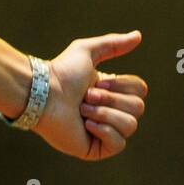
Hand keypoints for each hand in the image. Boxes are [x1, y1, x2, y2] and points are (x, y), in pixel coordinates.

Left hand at [32, 31, 147, 160]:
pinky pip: (119, 144)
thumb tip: (139, 35)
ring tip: (81, 109)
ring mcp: (104, 131)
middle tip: (85, 96)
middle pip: (138, 108)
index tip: (96, 82)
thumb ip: (113, 44)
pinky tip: (85, 125)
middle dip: (110, 99)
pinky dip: (103, 131)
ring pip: (130, 125)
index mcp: (112, 92)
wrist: (42, 93)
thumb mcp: (87, 51)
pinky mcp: (96, 148)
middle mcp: (111, 111)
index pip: (140, 90)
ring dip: (103, 113)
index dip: (121, 86)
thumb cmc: (61, 72)